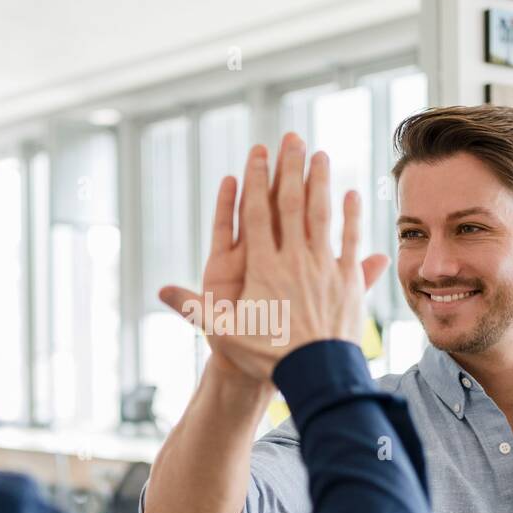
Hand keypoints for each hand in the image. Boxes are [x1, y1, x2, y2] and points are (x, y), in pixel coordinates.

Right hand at [160, 133, 388, 382]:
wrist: (315, 375)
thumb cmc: (265, 356)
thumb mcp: (222, 333)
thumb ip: (192, 308)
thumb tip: (159, 291)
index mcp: (262, 267)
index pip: (256, 214)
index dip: (256, 181)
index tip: (258, 154)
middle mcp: (294, 259)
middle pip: (291, 204)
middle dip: (290, 168)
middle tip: (292, 138)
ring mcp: (323, 266)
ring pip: (322, 215)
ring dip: (321, 182)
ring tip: (321, 155)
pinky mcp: (346, 280)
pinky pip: (349, 241)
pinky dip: (351, 216)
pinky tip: (352, 195)